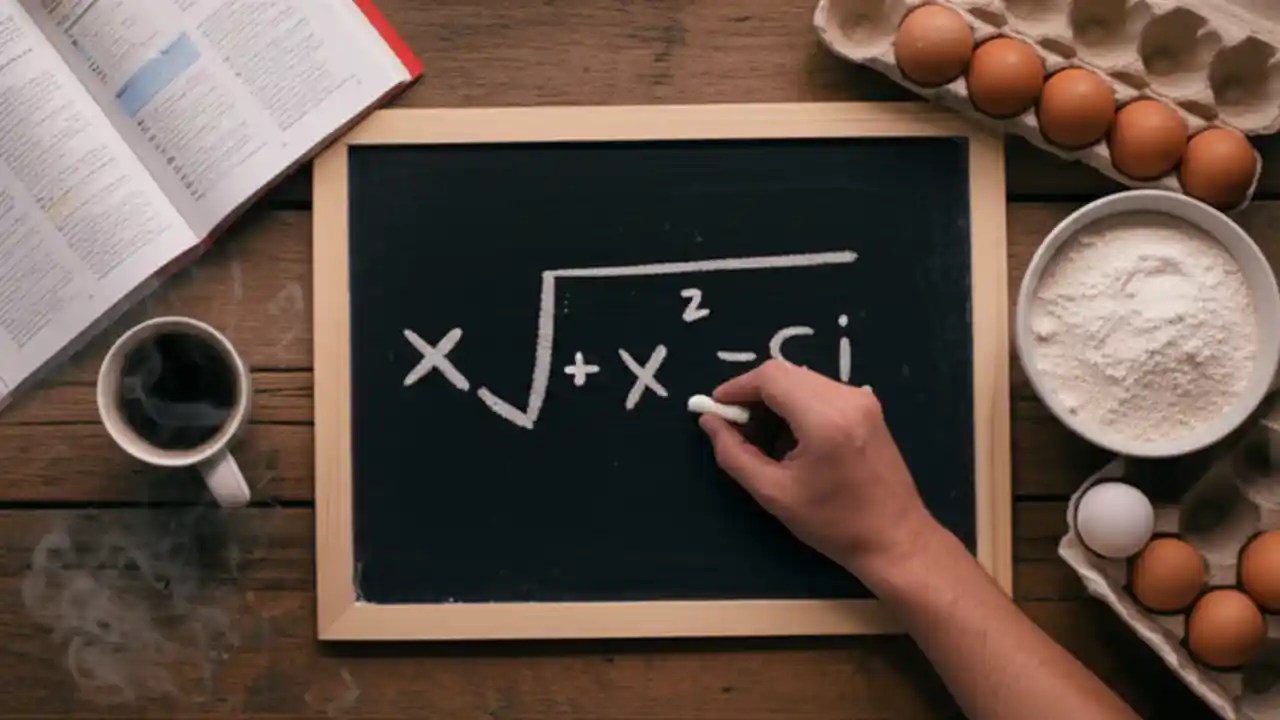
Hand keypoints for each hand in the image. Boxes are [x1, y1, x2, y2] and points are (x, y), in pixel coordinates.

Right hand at [699, 360, 938, 584]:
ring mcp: (862, 399)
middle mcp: (846, 398)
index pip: (771, 377)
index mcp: (825, 419)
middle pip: (786, 373)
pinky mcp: (868, 407)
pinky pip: (820, 390)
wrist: (895, 538)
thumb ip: (735, 454)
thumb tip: (709, 422)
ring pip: (802, 379)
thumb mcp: (774, 493)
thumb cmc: (833, 523)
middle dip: (753, 392)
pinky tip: (788, 434)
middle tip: (734, 424)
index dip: (737, 387)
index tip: (715, 408)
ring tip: (759, 433)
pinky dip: (796, 403)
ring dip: (774, 398)